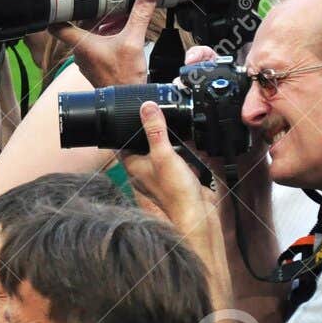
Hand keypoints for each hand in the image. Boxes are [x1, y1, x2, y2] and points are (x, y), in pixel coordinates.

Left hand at [49, 0, 158, 88]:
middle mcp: (80, 52)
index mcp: (82, 44)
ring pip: (88, 36)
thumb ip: (139, 17)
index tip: (59, 3)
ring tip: (116, 18)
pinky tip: (120, 33)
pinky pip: (96, 45)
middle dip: (91, 15)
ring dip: (100, 26)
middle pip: (77, 26)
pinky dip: (105, 37)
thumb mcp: (134, 42)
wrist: (126, 99)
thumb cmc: (123, 77)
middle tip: (102, 5)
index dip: (55, 13)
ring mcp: (86, 59)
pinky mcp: (95, 65)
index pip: (56, 26)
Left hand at [120, 100, 211, 235]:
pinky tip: (195, 146)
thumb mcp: (163, 154)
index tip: (134, 112)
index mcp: (134, 165)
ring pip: (166, 151)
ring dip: (174, 141)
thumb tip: (147, 107)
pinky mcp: (180, 179)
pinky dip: (189, 153)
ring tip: (181, 129)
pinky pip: (183, 160)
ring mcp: (163, 175)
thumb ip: (155, 130)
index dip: (127, 127)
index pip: (124, 142)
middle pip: (146, 144)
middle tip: (162, 115)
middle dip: (156, 131)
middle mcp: (146, 171)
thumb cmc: (174, 192)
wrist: (197, 215)